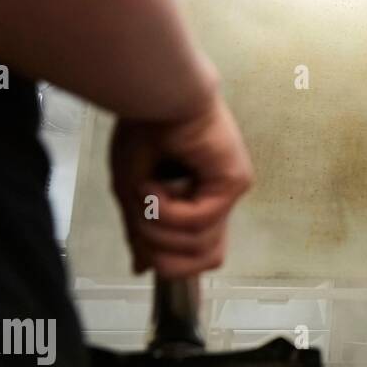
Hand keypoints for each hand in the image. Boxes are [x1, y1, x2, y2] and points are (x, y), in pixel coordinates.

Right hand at [109, 89, 253, 277]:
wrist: (155, 97)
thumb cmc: (144, 132)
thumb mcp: (132, 193)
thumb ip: (140, 231)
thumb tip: (141, 268)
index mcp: (197, 203)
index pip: (198, 259)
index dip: (169, 264)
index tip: (142, 244)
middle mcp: (217, 201)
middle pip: (203, 260)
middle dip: (163, 251)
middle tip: (141, 219)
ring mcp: (228, 193)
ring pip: (198, 245)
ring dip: (158, 226)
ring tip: (145, 193)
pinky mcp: (234, 182)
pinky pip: (199, 221)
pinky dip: (167, 209)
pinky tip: (155, 184)